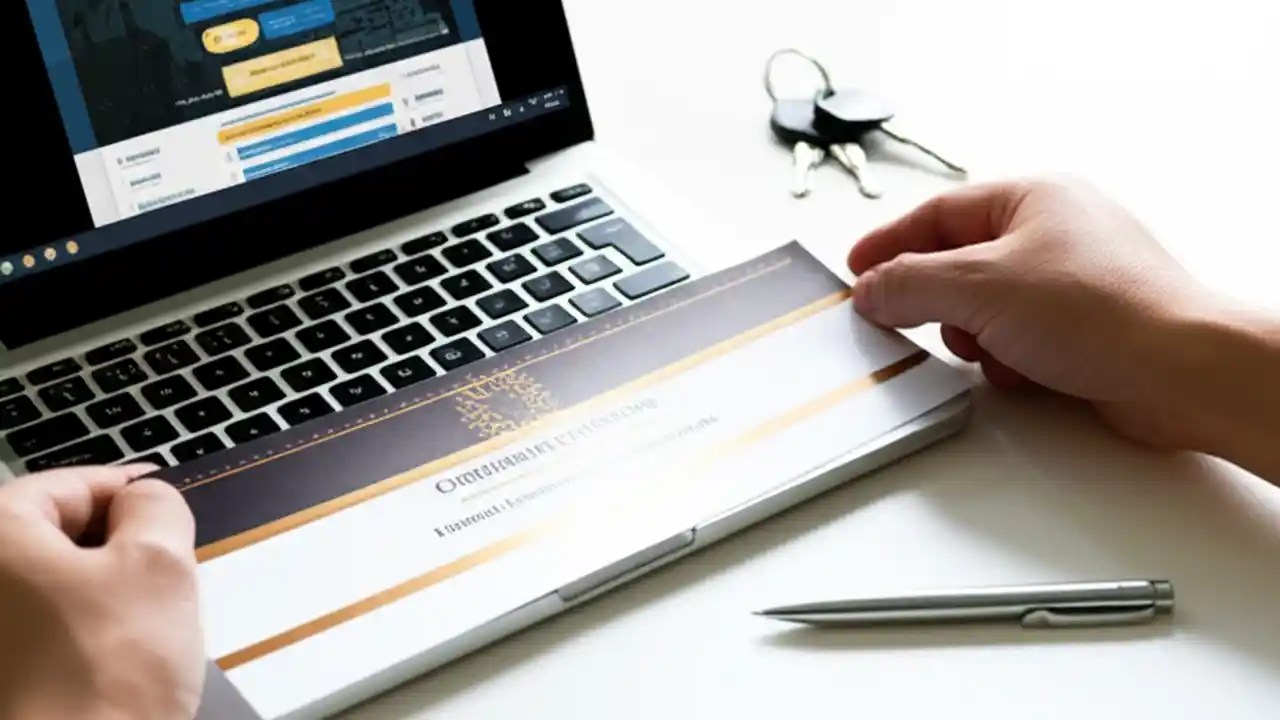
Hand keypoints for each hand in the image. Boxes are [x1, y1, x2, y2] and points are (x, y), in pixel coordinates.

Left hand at [0, 465, 203, 719]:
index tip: (162, 502)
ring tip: (137, 637)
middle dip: (114, 553)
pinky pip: (39, 638)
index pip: (68, 485)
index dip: (127, 490)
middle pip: (54, 538)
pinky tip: (108, 670)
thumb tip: (145, 499)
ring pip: (50, 591)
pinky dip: (75, 642)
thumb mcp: (161, 564)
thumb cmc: (105, 679)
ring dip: (97, 601)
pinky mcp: (0, 677)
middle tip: (159, 581)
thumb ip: (157, 506)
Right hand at [848, 177, 1279, 477]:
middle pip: (957, 264)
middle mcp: (1052, 234)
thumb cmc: (1101, 309)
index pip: (939, 212)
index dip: (890, 242)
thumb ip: (911, 284)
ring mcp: (1068, 284)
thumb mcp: (980, 285)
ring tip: (990, 351)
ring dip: (973, 336)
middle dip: (937, 301)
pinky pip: (1014, 340)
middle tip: (903, 322)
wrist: (1181, 372)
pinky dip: (1005, 359)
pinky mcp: (1080, 331)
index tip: (855, 270)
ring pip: (982, 308)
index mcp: (1033, 198)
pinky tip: (1023, 371)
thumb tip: (870, 289)